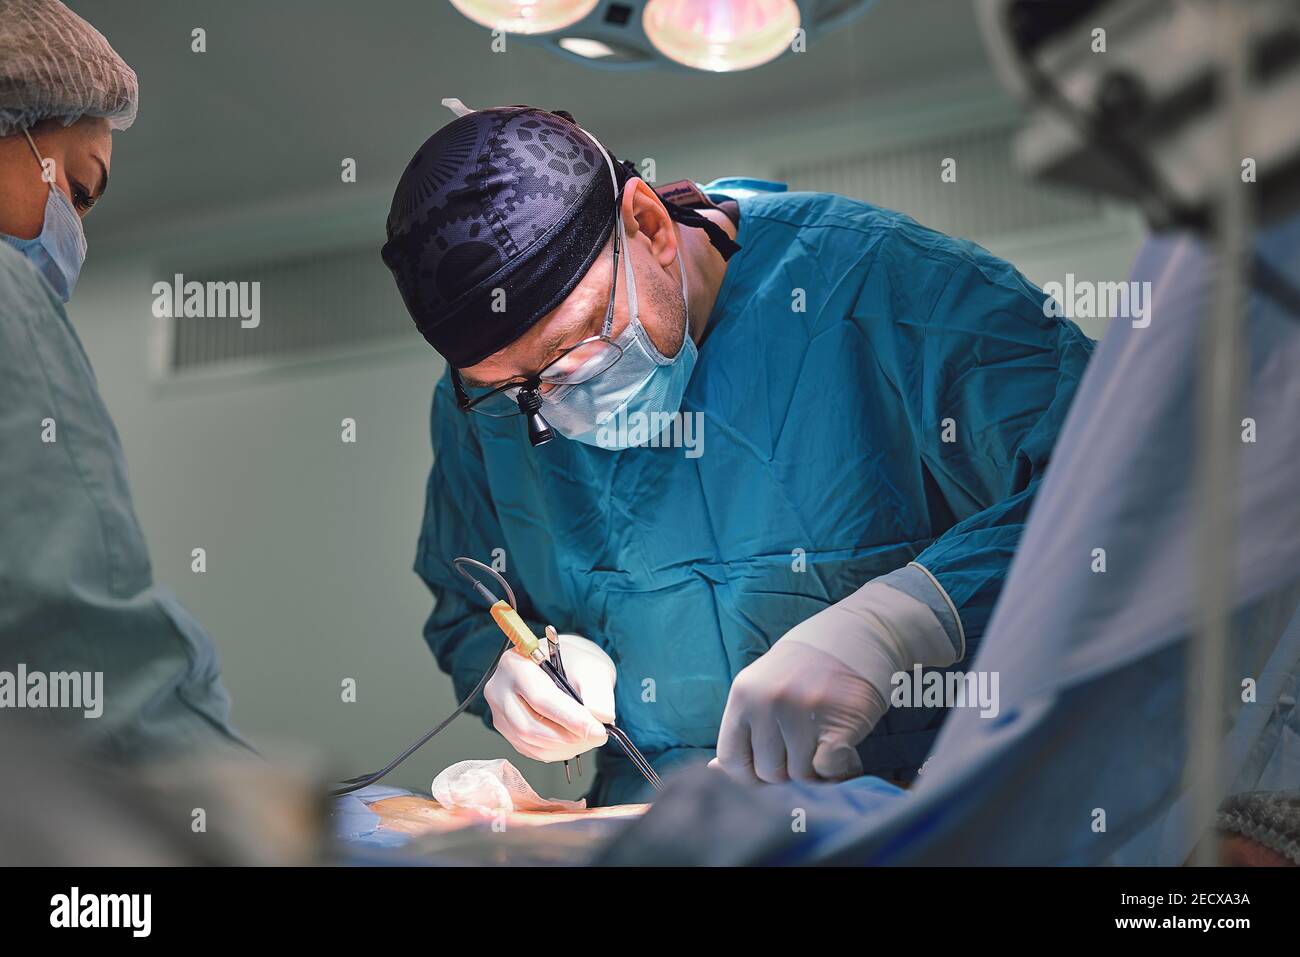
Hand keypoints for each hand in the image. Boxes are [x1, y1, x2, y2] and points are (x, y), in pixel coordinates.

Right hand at [484, 633, 615, 761]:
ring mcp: (499, 712)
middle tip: (597, 735)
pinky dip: (556, 751)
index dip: (571, 719)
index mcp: (516, 664)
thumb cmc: (575, 663)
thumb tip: (602, 718)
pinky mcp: (505, 729)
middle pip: (530, 726)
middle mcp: (499, 689)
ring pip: (529, 742)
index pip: (541, 698)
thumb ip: (598, 692)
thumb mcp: (592, 668)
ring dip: (564, 747)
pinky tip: (573, 741)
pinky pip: (530, 750)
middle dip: (568, 737)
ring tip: (588, 738)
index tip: (599, 731)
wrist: (564, 666)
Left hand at [710, 641, 885, 782]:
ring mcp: (803, 711)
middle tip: (806, 750)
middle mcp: (769, 702)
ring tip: (825, 746)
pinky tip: (844, 751)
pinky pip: (828, 769)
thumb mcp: (762, 688)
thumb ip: (742, 730)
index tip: (769, 771)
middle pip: (768, 773)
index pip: (731, 759)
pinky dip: (838, 769)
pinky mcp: (839, 723)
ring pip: (801, 775)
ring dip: (816, 770)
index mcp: (744, 695)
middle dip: (788, 771)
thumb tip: (712, 771)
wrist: (856, 635)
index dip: (749, 776)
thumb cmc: (805, 670)